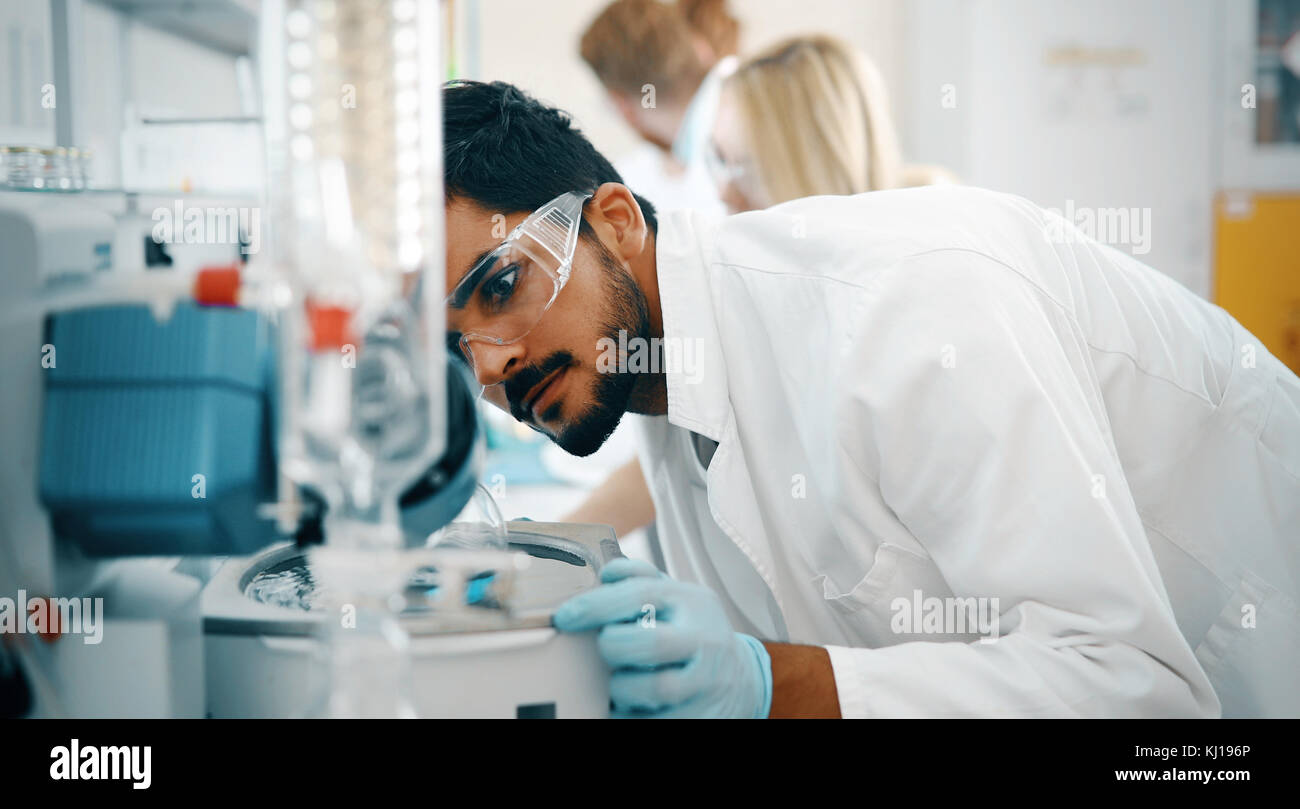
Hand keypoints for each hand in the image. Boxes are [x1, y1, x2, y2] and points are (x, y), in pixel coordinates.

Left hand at [552, 558, 772, 717]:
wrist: (740, 680)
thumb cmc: (693, 633)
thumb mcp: (678, 597)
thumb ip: (642, 580)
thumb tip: (607, 573)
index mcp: (693, 603)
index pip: (642, 595)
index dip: (597, 605)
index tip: (565, 617)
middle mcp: (704, 641)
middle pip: (650, 643)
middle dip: (614, 646)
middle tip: (607, 649)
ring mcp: (705, 683)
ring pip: (653, 687)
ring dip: (622, 686)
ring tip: (620, 682)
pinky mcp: (698, 717)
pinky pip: (650, 720)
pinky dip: (627, 713)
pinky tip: (626, 705)